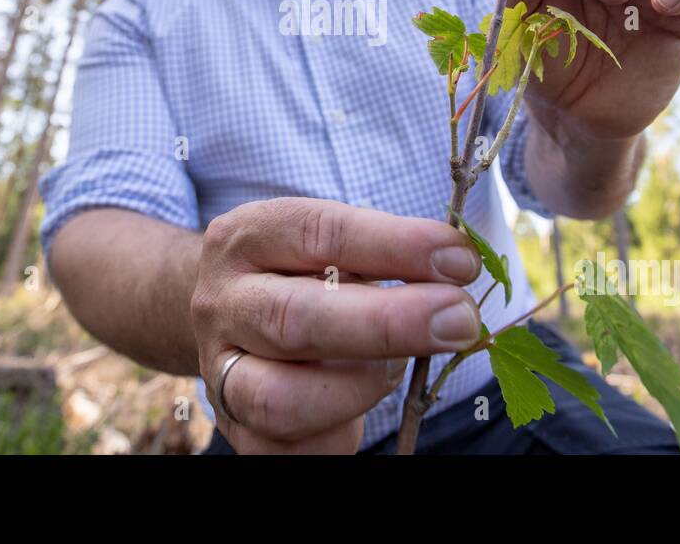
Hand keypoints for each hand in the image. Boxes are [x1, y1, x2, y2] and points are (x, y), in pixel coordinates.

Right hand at [191, 197, 483, 453]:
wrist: (230, 318)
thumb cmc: (304, 275)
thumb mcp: (332, 246)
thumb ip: (386, 254)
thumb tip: (458, 271)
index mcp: (247, 238)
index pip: (319, 234)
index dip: (396, 246)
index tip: (459, 260)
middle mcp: (223, 303)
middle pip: (296, 319)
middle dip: (388, 323)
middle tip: (459, 318)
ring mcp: (219, 371)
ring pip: (280, 398)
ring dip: (361, 385)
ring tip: (401, 367)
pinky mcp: (237, 429)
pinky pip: (289, 445)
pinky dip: (342, 428)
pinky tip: (367, 398)